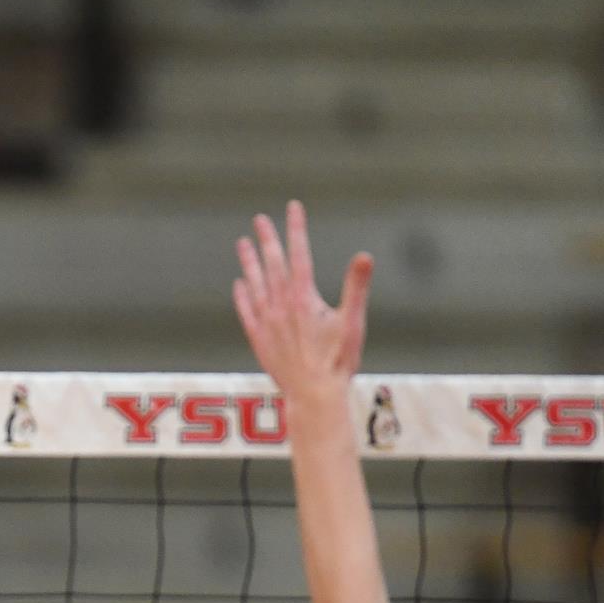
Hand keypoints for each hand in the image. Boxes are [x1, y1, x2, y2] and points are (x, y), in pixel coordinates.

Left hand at [232, 201, 373, 401]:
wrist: (313, 395)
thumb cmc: (338, 361)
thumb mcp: (353, 321)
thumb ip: (356, 286)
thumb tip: (365, 256)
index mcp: (304, 298)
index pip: (299, 253)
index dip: (296, 228)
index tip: (293, 207)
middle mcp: (281, 306)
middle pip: (272, 264)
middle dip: (267, 239)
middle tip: (260, 220)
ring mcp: (267, 322)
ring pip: (255, 284)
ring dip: (249, 262)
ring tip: (243, 244)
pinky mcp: (259, 339)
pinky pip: (246, 311)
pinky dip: (242, 295)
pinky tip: (239, 284)